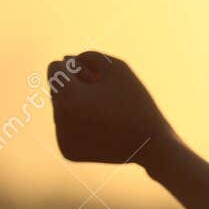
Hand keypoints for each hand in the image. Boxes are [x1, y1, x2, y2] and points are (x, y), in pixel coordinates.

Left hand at [47, 51, 176, 167]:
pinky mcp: (67, 151)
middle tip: (108, 100)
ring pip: (61, 109)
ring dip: (79, 107)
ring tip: (107, 117)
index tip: (99, 80)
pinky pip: (66, 129)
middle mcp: (58, 119)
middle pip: (56, 89)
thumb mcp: (118, 69)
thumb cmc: (137, 103)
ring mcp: (61, 138)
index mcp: (68, 97)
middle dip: (77, 88)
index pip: (55, 68)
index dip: (78, 69)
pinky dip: (81, 127)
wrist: (153, 145)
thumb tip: (66, 59)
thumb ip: (89, 56)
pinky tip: (102, 132)